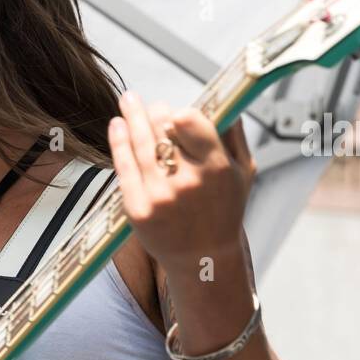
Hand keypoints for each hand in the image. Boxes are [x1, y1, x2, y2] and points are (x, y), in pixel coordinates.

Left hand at [107, 91, 255, 271]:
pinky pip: (124, 167)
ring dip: (132, 116)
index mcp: (215, 168)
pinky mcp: (138, 210)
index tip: (175, 113)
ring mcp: (160, 196)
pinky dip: (118, 141)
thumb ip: (235, 137)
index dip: (179, 114)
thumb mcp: (242, 174)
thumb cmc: (224, 213)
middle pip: (161, 130)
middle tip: (147, 104)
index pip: (190, 122)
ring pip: (140, 144)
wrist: (204, 260)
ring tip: (128, 99)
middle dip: (153, 112)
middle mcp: (187, 181)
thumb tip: (225, 103)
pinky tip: (117, 125)